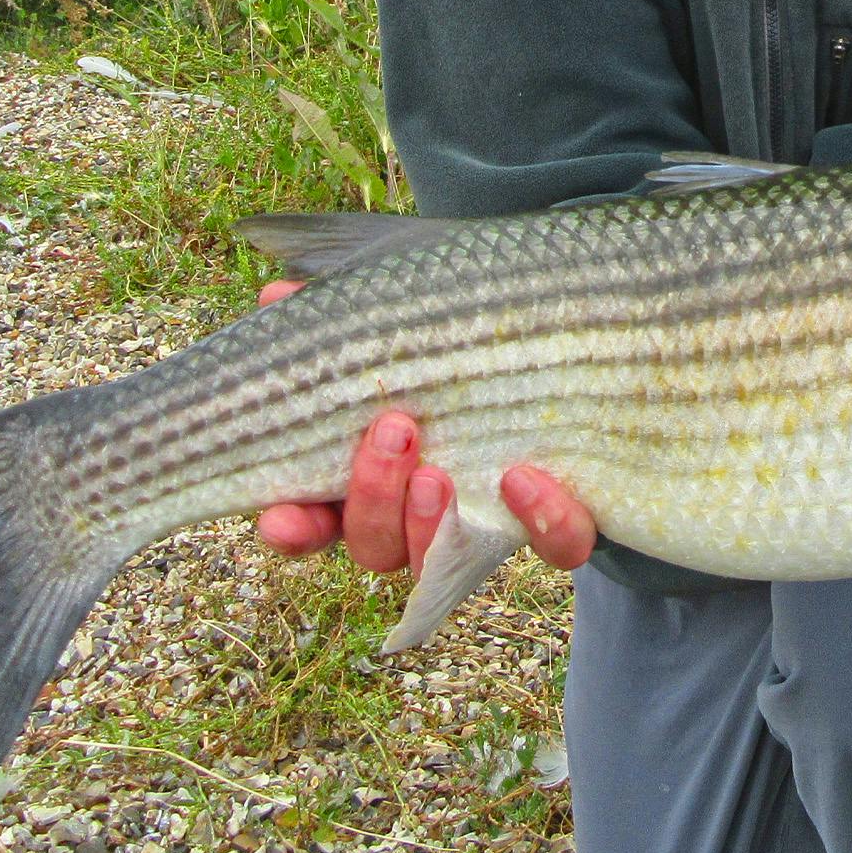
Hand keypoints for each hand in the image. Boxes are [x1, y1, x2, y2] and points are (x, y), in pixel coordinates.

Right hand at [251, 281, 597, 575]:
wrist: (573, 347)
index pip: (313, 521)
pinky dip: (541, 521)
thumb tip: (278, 294)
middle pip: (375, 545)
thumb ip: (341, 314)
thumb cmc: (461, 339)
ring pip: (442, 558)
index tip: (279, 517)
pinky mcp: (560, 523)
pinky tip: (523, 477)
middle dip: (374, 497)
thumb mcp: (403, 316)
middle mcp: (418, 516)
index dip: (293, 529)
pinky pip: (556, 545)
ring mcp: (487, 524)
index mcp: (367, 476)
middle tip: (394, 431)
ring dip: (428, 522)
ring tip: (436, 472)